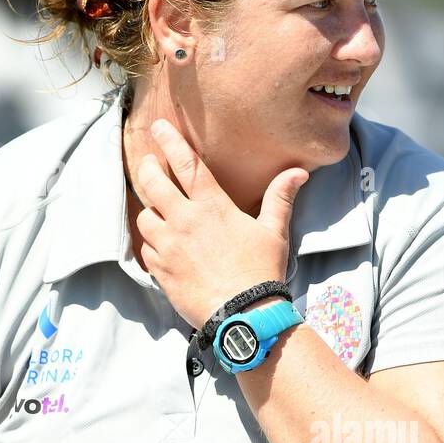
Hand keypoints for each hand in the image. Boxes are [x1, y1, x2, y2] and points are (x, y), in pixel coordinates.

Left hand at [133, 118, 308, 329]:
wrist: (244, 315)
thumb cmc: (261, 272)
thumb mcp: (274, 232)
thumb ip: (280, 198)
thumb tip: (298, 172)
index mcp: (212, 207)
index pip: (186, 164)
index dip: (169, 141)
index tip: (158, 127)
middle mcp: (184, 221)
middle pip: (152, 183)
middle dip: (146, 169)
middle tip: (147, 164)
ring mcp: (169, 246)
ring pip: (145, 217)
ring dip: (150, 211)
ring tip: (158, 211)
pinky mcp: (160, 270)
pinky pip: (147, 249)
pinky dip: (152, 244)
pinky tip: (163, 245)